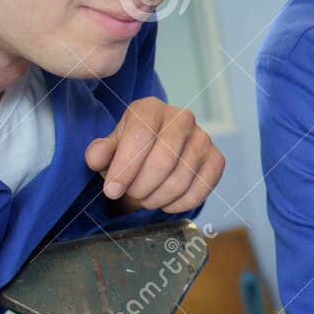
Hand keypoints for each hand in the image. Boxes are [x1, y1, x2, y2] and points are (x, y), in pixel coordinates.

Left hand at [84, 97, 224, 213]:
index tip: (111, 190)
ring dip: (156, 198)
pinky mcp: (217, 159)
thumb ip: (100, 151)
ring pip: (180, 180)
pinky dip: (177, 205)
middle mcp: (182, 118)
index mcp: (151, 108)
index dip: (124, 168)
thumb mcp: (111, 147)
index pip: (141, 136)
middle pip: (163, 161)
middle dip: (141, 187)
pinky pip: (198, 192)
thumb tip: (96, 158)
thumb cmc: (132, 149)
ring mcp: (203, 138)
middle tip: (131, 194)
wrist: (159, 151)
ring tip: (145, 198)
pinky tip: (165, 201)